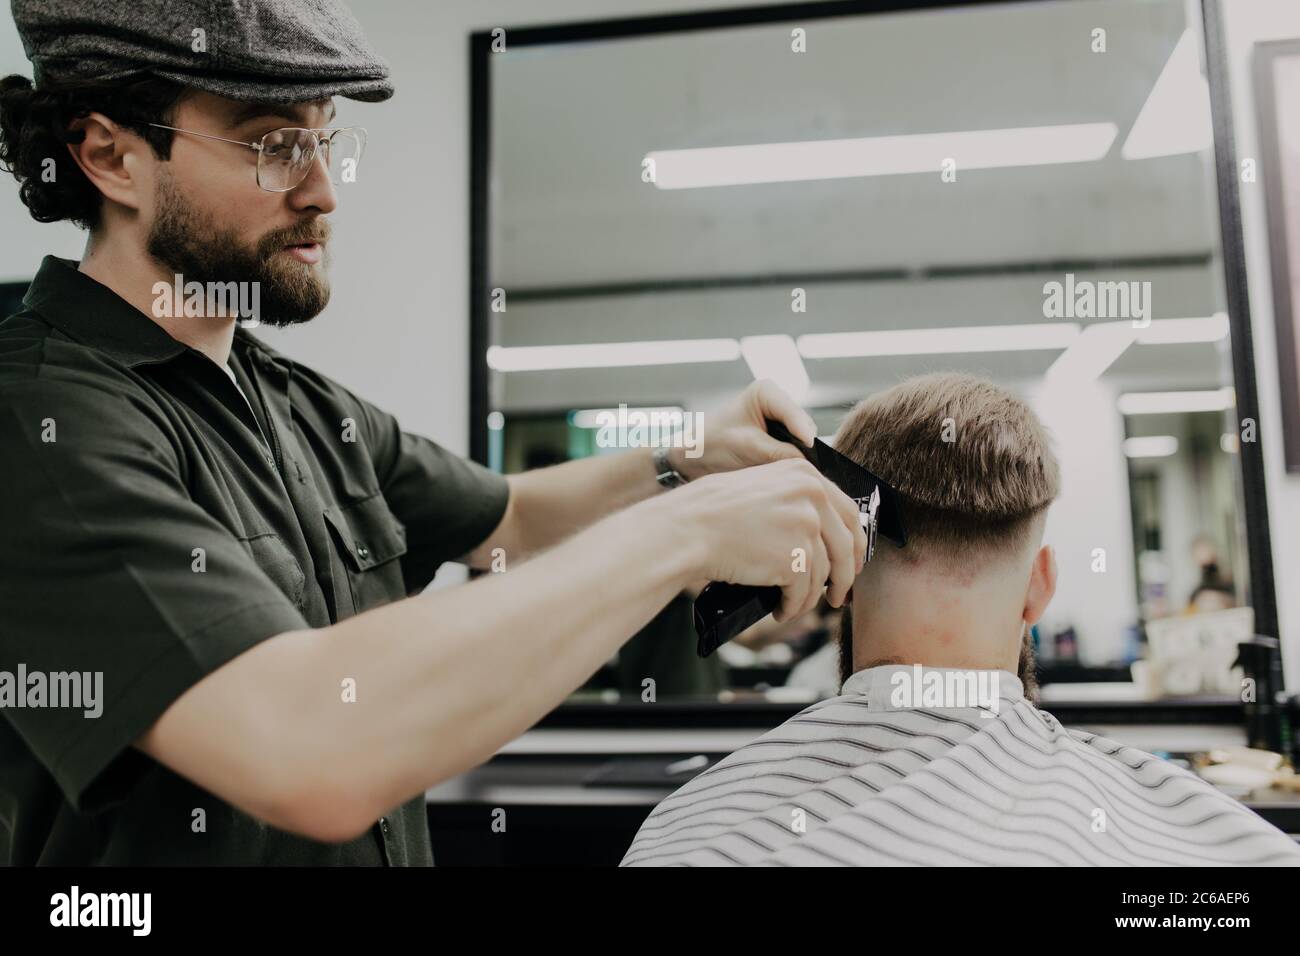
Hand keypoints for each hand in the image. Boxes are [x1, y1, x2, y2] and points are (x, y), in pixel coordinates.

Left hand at [668, 379, 817, 480]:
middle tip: (808, 467)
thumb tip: (808, 463)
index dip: (802, 431)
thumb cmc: (712, 444)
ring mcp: (779, 419)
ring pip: (801, 438)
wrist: (693, 456)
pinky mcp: (779, 436)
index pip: (792, 412)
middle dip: (804, 445)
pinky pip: (795, 448)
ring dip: (800, 454)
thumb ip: (778, 453)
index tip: (811, 449)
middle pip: (802, 425)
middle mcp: (777, 401)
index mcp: (766, 392)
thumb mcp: (747, 448)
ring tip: (800, 471)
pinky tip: (792, 471)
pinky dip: (793, 459)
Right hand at [671, 458, 868, 620]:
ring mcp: (805, 527)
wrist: (688, 529)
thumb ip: (795, 499)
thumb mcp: (762, 487)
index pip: (849, 512)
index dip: (854, 543)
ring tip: (793, 605)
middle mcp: (812, 496)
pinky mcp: (795, 559)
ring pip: (823, 574)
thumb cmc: (712, 511)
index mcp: (805, 474)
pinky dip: (792, 607)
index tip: (852, 561)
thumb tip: (823, 530)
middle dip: (844, 576)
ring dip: (810, 597)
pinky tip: (780, 610)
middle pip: (845, 546)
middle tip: (838, 594)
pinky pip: (803, 592)